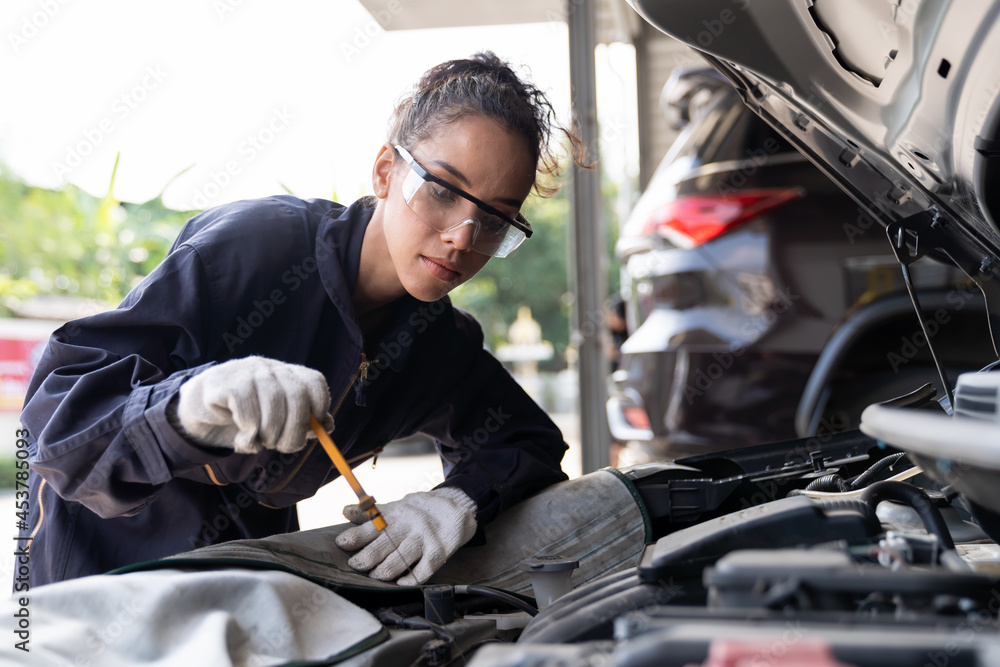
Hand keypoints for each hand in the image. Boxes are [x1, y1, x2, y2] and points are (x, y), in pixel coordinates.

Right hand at [174, 356, 332, 453]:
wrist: (201, 413)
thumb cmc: (245, 417)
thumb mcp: (276, 420)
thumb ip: (302, 422)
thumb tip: (328, 425)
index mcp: (285, 373)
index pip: (313, 382)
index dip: (319, 406)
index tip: (313, 430)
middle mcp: (268, 368)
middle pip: (296, 396)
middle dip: (294, 431)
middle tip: (283, 448)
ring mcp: (246, 372)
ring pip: (272, 406)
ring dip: (269, 435)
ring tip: (259, 443)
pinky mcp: (223, 383)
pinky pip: (247, 414)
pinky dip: (249, 435)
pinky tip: (243, 439)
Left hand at [335, 487, 476, 585]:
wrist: (455, 507)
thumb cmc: (418, 511)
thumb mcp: (395, 508)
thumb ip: (370, 513)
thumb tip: (345, 511)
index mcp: (395, 515)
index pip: (371, 526)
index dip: (355, 536)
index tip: (341, 543)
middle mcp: (409, 526)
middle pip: (384, 544)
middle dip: (366, 558)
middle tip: (355, 566)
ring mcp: (425, 539)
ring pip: (401, 559)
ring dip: (385, 571)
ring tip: (375, 576)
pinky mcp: (440, 551)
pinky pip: (424, 570)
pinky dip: (411, 579)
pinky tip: (400, 583)